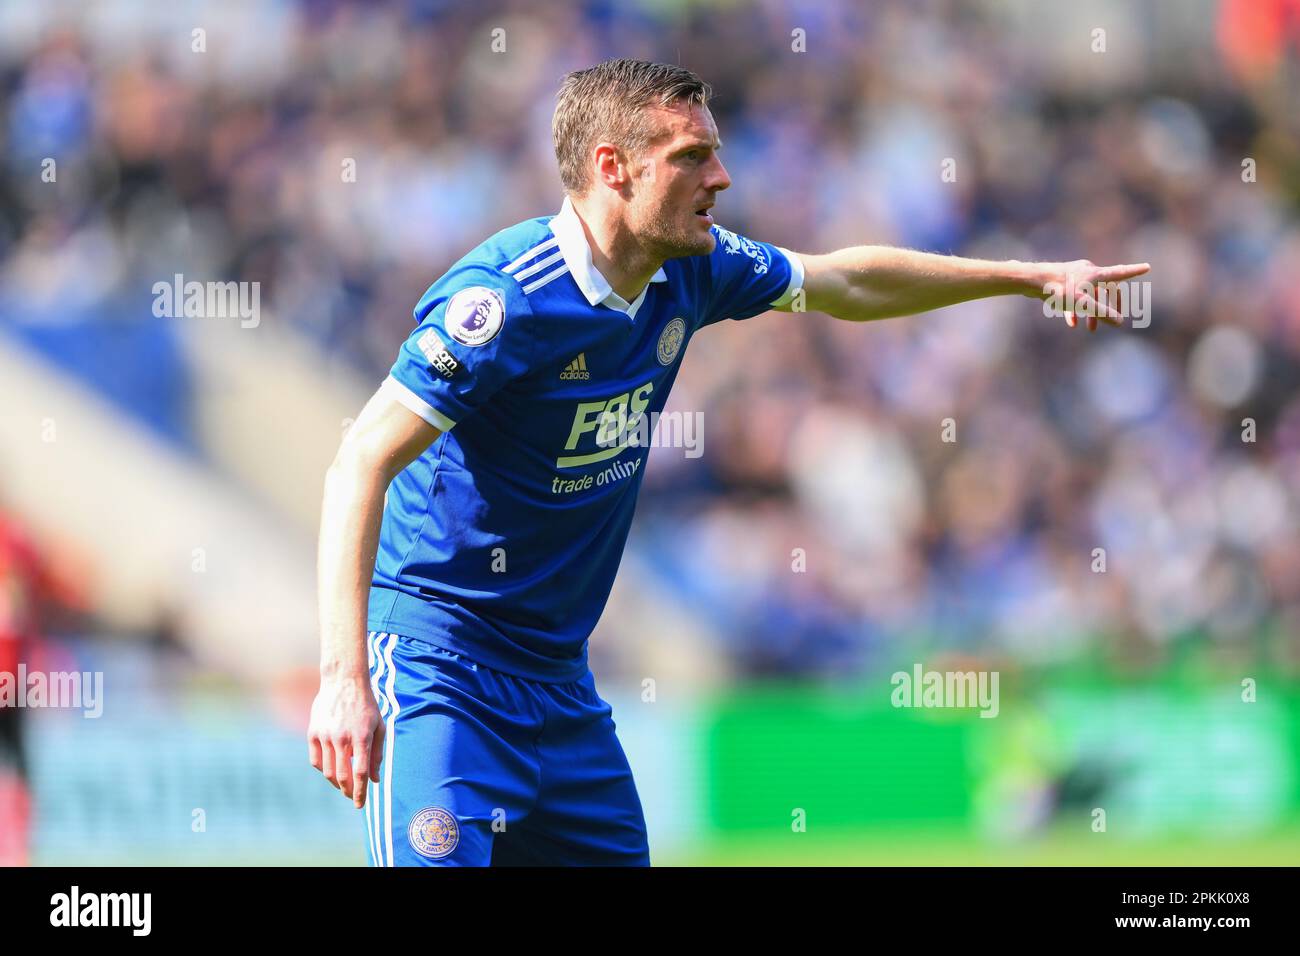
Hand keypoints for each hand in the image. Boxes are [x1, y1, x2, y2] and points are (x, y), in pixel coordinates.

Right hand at [308, 673, 383, 808]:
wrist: (344, 681)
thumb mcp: (379, 727)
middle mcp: (342, 738)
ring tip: (343, 786)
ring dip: (336, 783)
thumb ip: (377, 754)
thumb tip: (375, 779)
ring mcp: (325, 735)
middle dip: (348, 791)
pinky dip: (323, 770)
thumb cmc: (366, 705)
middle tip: (353, 797)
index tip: (360, 805)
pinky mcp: (313, 733)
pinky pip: (316, 760)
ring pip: (328, 771)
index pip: (360, 773)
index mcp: (361, 737)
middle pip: (342, 776)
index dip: (361, 792)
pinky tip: (331, 770)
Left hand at [1029, 260, 1150, 331]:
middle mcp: (1087, 271)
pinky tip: (1071, 323)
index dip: (1134, 271)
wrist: (1032, 281)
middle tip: (1114, 321)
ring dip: (1092, 312)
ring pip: (1089, 294)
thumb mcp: (1083, 304)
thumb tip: (1120, 322)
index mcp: (1096, 274)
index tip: (1147, 267)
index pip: (1120, 273)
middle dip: (1109, 306)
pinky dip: (1076, 309)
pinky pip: (1074, 296)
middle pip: (1106, 288)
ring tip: (1091, 330)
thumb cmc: (1058, 290)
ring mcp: (1074, 275)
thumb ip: (1102, 313)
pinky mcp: (1062, 281)